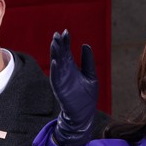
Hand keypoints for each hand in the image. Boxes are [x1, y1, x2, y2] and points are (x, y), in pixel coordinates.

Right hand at [49, 30, 97, 145]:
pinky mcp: (60, 88)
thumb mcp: (91, 75)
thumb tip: (85, 45)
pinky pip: (56, 77)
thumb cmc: (87, 96)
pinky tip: (56, 61)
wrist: (84, 114)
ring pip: (56, 63)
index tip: (66, 32)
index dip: (66, 42)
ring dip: (55, 53)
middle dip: (58, 44)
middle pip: (60, 54)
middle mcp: (65, 71)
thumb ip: (88, 61)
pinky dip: (55, 69)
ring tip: (54, 43)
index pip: (67, 51)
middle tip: (57, 34)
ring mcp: (61, 79)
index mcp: (72, 67)